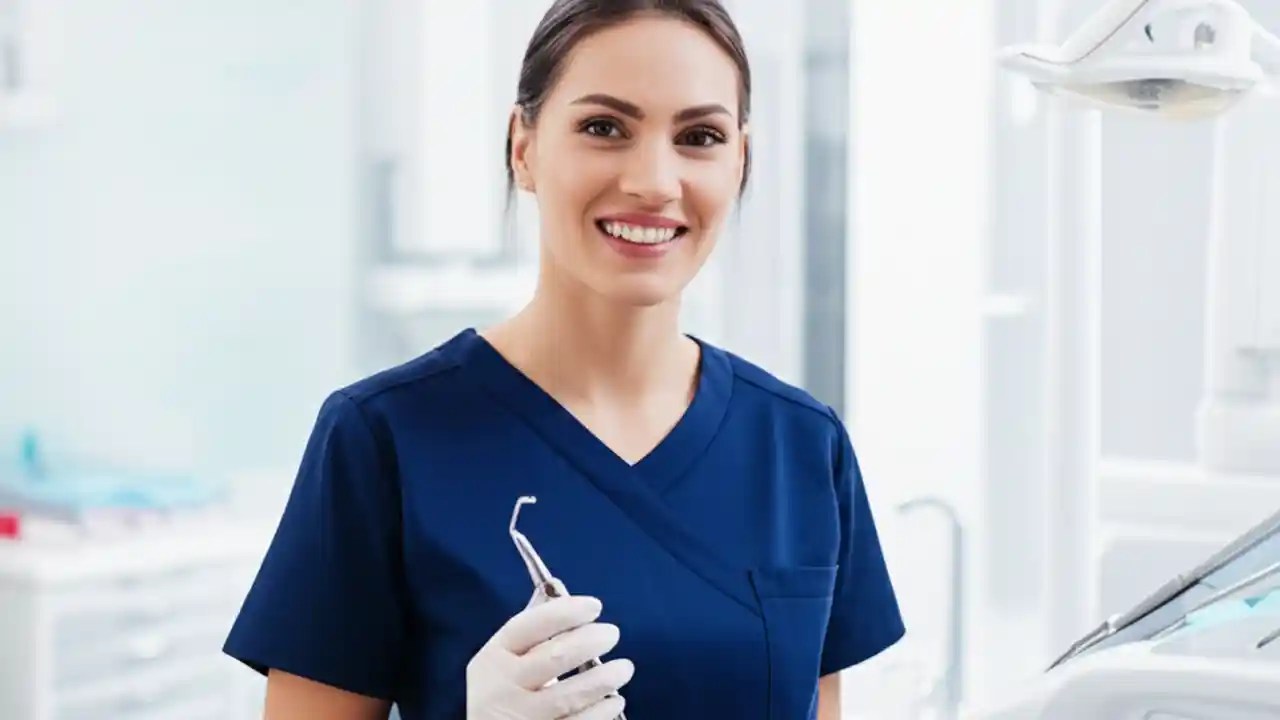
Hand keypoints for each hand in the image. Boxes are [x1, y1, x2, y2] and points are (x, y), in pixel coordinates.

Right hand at [466, 594, 632, 718]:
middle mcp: (503, 689)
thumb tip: (558, 587)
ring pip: (569, 697)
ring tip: (624, 668)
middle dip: (590, 642)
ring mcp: (521, 718)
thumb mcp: (505, 658)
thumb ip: (532, 626)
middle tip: (612, 633)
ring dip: (604, 679)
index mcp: (493, 658)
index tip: (595, 606)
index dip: (564, 612)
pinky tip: (615, 700)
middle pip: (553, 658)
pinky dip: (602, 711)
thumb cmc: (503, 691)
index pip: (527, 627)